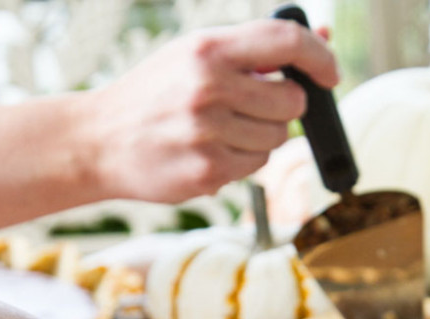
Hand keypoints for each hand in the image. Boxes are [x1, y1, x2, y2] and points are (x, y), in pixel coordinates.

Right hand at [77, 18, 338, 202]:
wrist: (99, 141)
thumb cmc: (154, 94)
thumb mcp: (194, 55)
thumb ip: (255, 49)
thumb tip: (322, 36)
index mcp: (208, 49)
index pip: (286, 42)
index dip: (319, 57)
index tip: (330, 73)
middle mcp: (209, 88)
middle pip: (290, 101)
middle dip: (282, 105)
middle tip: (254, 106)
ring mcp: (208, 133)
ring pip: (277, 138)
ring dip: (262, 136)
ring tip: (225, 130)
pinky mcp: (207, 171)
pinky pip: (256, 167)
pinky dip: (245, 160)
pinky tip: (214, 151)